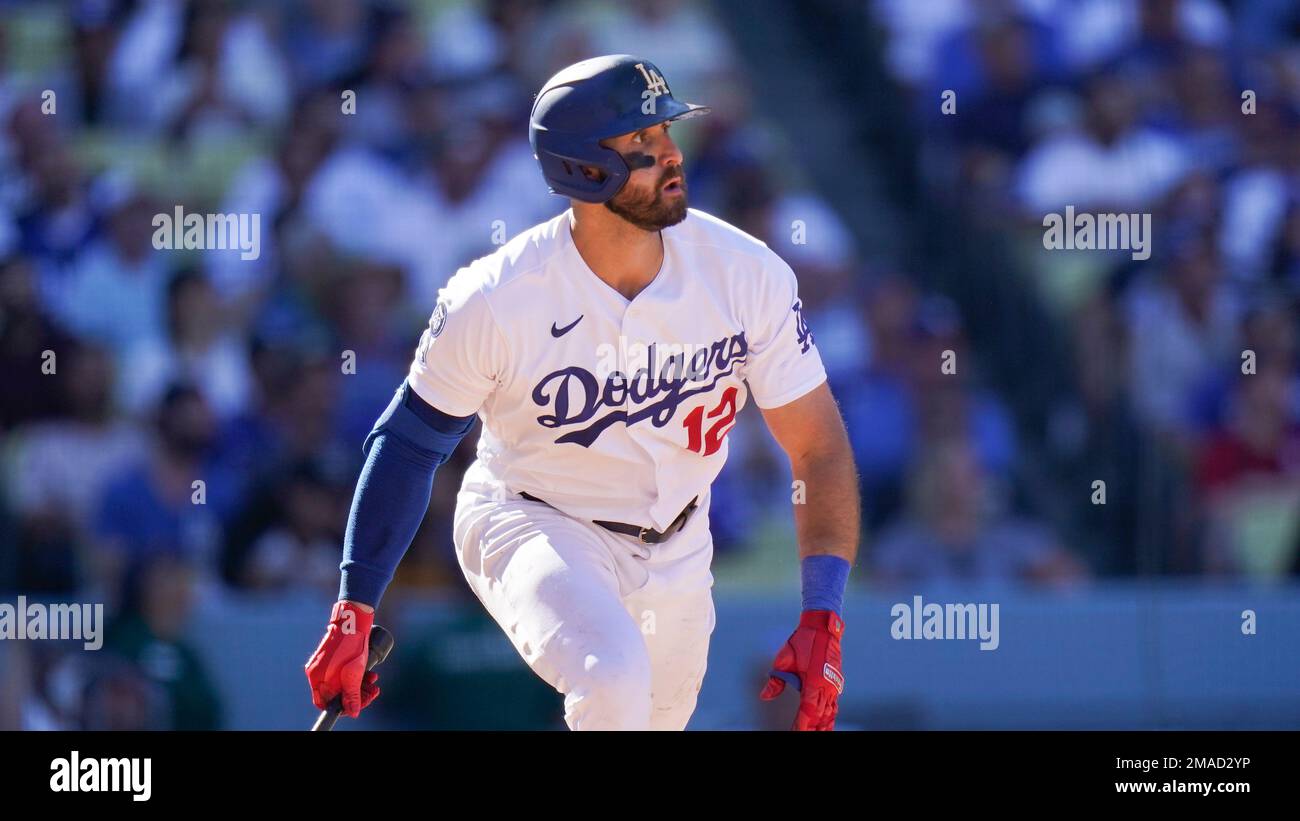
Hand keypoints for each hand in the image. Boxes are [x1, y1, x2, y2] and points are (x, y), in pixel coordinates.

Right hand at [305, 601, 380, 717]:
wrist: (353, 620)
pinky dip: (354, 675)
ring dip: (359, 685)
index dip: (342, 707)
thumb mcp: (354, 673)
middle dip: (356, 694)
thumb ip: (352, 695)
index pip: (325, 703)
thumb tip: (353, 712)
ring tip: (374, 680)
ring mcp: (321, 665)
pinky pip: (340, 673)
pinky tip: (369, 672)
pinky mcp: (328, 658)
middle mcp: (316, 673)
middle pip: (335, 694)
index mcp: (317, 678)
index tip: (358, 704)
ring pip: (340, 683)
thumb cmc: (353, 645)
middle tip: (373, 691)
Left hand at [759, 610, 844, 730]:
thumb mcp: (784, 659)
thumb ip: (776, 680)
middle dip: (812, 728)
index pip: (807, 710)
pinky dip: (830, 716)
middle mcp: (826, 685)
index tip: (795, 732)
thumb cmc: (803, 640)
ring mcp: (833, 685)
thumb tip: (765, 696)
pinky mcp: (835, 682)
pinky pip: (834, 704)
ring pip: (829, 712)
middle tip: (802, 734)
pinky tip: (826, 722)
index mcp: (814, 680)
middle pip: (819, 715)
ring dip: (823, 725)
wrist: (823, 627)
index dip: (802, 725)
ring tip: (817, 733)